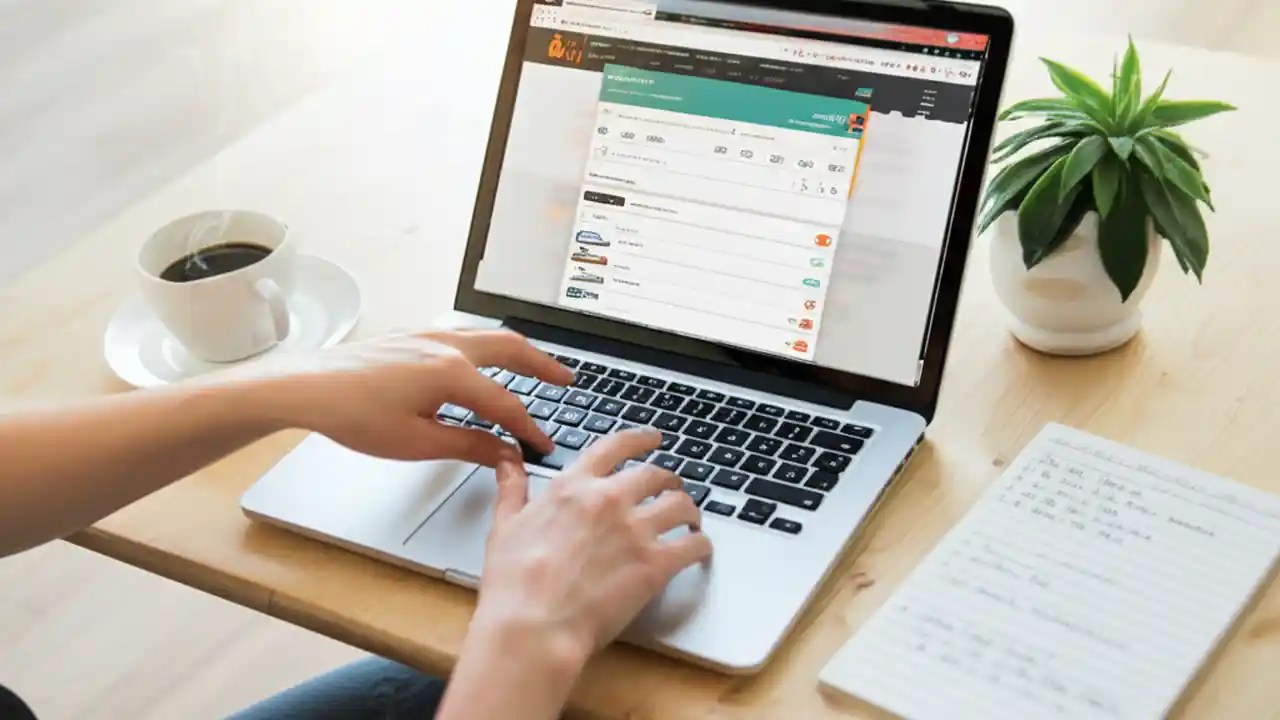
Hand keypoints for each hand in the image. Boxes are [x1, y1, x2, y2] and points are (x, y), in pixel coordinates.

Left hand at [233, 329, 574, 465]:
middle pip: (511, 349)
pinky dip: (489, 346)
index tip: (543, 447)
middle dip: (543, 364)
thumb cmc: (354, 415)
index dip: (529, 429)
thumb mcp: (417, 442)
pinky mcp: (413, 335)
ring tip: (536, 365)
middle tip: (567, 379)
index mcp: (452, 372)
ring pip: (489, 336)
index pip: (508, 404)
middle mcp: (446, 345)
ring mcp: (429, 335)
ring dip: (518, 350)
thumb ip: (469, 444)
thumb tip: (505, 453)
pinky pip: (466, 334)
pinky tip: (486, 360)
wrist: (306, 387)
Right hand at [472, 429, 713, 666]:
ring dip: (689, 510)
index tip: (653, 438)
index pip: (615, 447)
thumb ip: (512, 489)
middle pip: (656, 475)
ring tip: (690, 520)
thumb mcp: (504, 526)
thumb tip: (508, 460)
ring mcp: (635, 530)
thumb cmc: (513, 583)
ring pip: (681, 505)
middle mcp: (609, 499)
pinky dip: (700, 545)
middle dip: (669, 481)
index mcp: (573, 487)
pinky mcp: (655, 564)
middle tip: (673, 490)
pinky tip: (699, 550)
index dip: (640, 439)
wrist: (532, 625)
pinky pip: (693, 545)